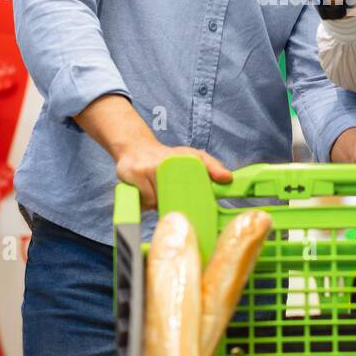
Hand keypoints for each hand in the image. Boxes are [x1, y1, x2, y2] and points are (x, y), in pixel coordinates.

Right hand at [113, 139, 231, 209]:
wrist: (135, 148)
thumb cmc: (166, 156)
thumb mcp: (192, 156)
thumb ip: (212, 166)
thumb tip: (227, 178)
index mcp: (178, 158)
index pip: (185, 185)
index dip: (187, 197)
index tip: (195, 208)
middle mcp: (159, 162)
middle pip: (169, 197)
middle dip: (171, 202)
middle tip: (171, 197)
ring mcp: (142, 168)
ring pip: (154, 201)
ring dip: (157, 202)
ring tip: (156, 190)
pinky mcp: (127, 174)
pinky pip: (141, 200)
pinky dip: (144, 202)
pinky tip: (143, 191)